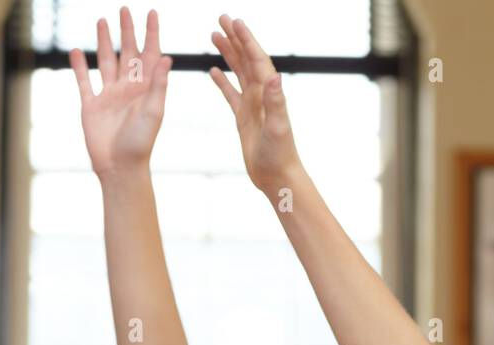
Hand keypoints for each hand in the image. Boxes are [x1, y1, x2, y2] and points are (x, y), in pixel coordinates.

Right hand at [70, 8, 171, 177]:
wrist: (119, 168)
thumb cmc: (140, 144)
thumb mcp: (154, 112)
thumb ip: (159, 85)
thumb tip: (166, 56)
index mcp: (145, 88)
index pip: (149, 54)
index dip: (151, 33)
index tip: (152, 13)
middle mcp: (127, 89)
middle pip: (126, 52)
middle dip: (126, 31)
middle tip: (125, 9)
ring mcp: (108, 96)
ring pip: (105, 61)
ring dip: (103, 42)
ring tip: (101, 21)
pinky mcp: (91, 106)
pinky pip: (84, 81)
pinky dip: (79, 66)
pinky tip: (75, 51)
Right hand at [209, 15, 302, 194]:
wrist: (277, 176)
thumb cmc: (280, 154)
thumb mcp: (277, 127)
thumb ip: (275, 101)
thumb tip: (274, 77)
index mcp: (268, 93)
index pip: (256, 59)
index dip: (246, 39)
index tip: (234, 21)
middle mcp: (260, 94)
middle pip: (246, 58)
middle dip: (235, 38)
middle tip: (221, 18)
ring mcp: (252, 105)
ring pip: (238, 72)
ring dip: (228, 53)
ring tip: (214, 36)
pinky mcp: (243, 118)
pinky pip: (231, 93)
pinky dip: (222, 81)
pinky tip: (213, 70)